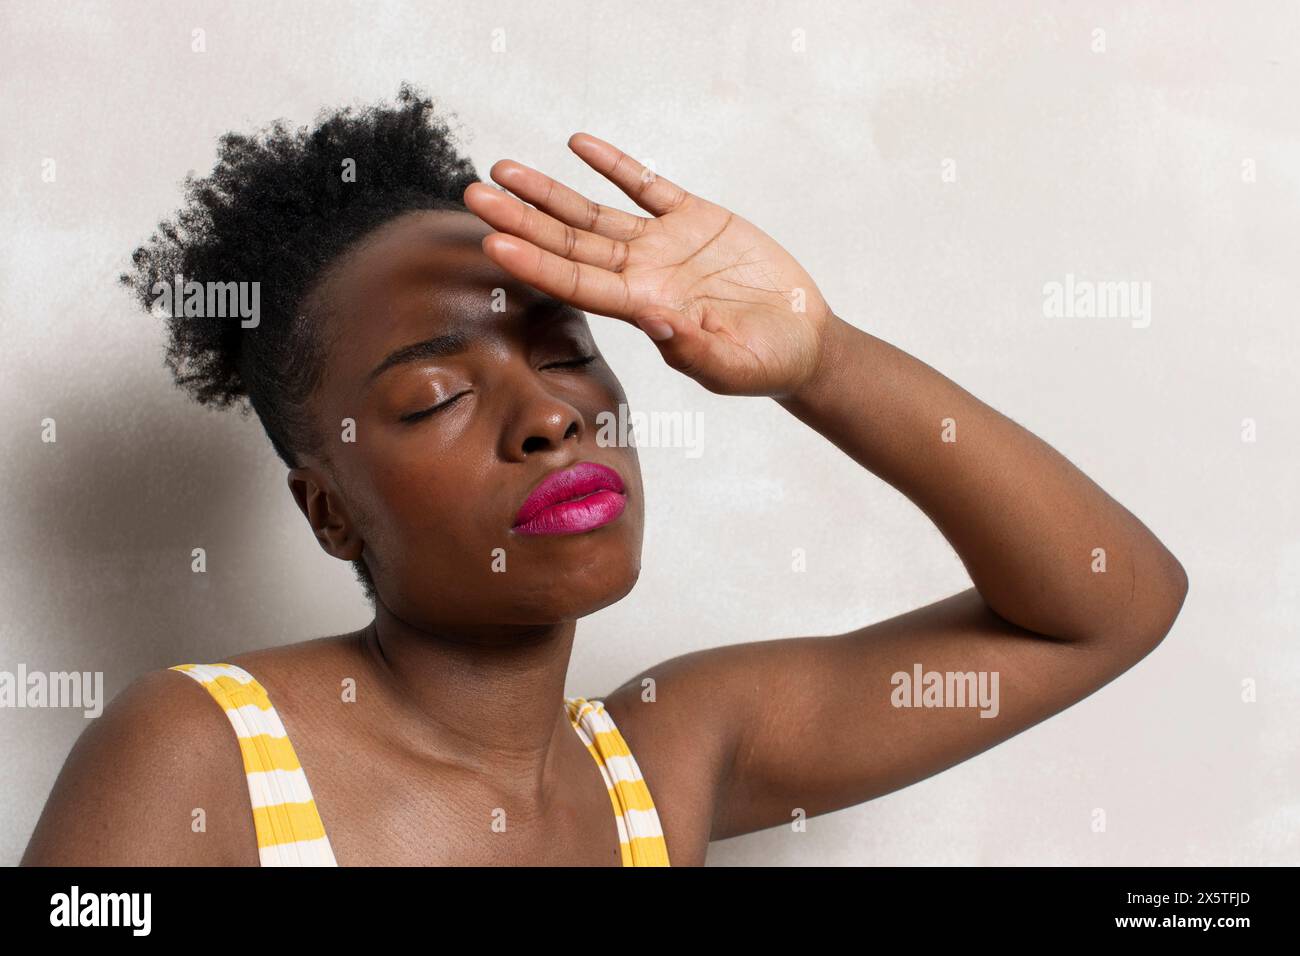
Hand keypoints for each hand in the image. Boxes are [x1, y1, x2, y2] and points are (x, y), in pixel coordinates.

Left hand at [463, 133, 833, 397]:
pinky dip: (613, 164)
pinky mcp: (694, 219)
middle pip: (568, 243)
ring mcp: (664, 245)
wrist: (802, 339)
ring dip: (548, 191)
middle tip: (473, 193)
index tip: (495, 241)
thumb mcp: (734, 365)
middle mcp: (641, 275)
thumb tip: (654, 323)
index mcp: (645, 309)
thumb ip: (695, 349)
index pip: (577, 283)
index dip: (535, 262)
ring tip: (503, 169)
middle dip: (521, 218)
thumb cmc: (767, 364)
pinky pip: (645, 185)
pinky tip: (578, 144)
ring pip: (593, 212)